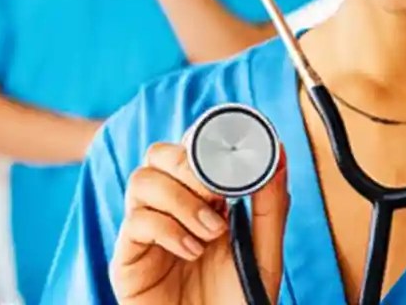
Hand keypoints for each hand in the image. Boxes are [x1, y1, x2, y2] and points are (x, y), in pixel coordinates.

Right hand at [111, 142, 287, 303]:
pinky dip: (167, 229)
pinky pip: (135, 222)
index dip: (203, 145)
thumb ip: (270, 206)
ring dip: (180, 199)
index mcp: (199, 203)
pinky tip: (191, 251)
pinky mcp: (126, 259)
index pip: (188, 153)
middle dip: (187, 165)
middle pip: (157, 156)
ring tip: (210, 232)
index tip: (232, 157)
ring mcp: (144, 233)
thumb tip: (278, 154)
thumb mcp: (263, 254)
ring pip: (141, 180)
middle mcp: (167, 211)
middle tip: (217, 194)